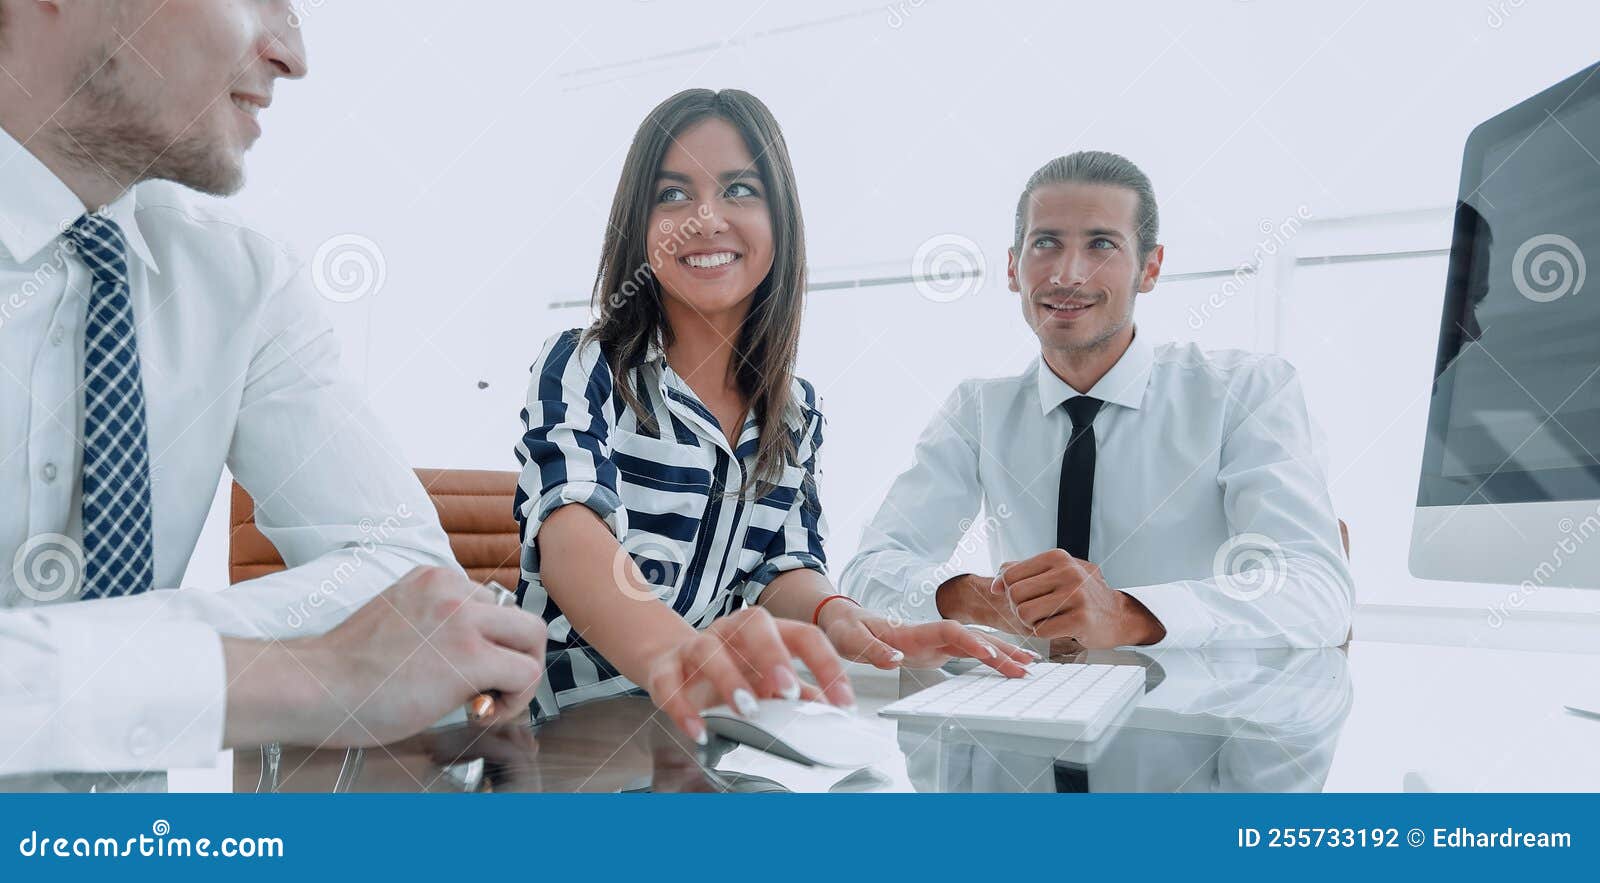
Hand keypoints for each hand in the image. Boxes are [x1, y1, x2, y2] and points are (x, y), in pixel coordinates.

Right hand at [226, 566, 548, 748]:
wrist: (314, 686)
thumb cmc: (346, 670)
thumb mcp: (399, 622)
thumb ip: (437, 625)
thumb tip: (471, 653)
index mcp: (433, 579)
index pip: (493, 605)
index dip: (491, 643)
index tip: (470, 672)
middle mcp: (452, 590)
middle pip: (522, 618)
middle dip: (517, 657)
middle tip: (493, 689)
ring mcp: (463, 619)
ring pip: (533, 639)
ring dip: (520, 676)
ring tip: (486, 701)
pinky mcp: (470, 656)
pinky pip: (526, 673)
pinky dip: (516, 699)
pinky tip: (481, 711)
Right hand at [644, 607, 852, 744]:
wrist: (673, 664)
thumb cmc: (731, 671)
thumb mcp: (768, 682)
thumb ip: (799, 695)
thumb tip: (831, 712)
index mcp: (767, 632)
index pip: (804, 635)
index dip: (826, 665)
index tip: (843, 702)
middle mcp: (732, 631)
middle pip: (755, 623)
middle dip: (774, 654)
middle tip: (789, 688)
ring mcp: (697, 645)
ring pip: (709, 650)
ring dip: (729, 679)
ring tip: (746, 710)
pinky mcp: (665, 668)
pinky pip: (669, 682)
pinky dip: (682, 708)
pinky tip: (698, 730)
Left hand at [818, 602, 1032, 676]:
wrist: (844, 619)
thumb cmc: (847, 628)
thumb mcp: (850, 639)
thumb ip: (873, 650)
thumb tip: (894, 658)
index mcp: (912, 631)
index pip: (949, 632)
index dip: (970, 641)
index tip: (990, 654)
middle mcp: (929, 633)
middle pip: (971, 637)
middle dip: (1000, 650)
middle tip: (1025, 666)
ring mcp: (936, 641)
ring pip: (975, 643)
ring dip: (1002, 653)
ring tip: (1029, 665)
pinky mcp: (937, 649)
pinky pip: (969, 652)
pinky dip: (989, 657)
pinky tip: (1007, 665)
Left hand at [995, 549, 1165, 647]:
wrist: (1118, 615)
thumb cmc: (1079, 594)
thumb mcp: (1053, 573)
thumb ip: (1021, 573)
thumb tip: (994, 586)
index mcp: (1057, 556)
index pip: (1009, 575)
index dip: (1010, 591)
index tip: (1026, 598)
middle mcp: (1067, 571)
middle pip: (1014, 595)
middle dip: (1019, 608)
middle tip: (1037, 613)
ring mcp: (1076, 594)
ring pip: (1025, 614)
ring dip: (1032, 623)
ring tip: (1049, 619)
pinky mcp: (1081, 619)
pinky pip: (1040, 631)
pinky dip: (1044, 634)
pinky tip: (1060, 628)